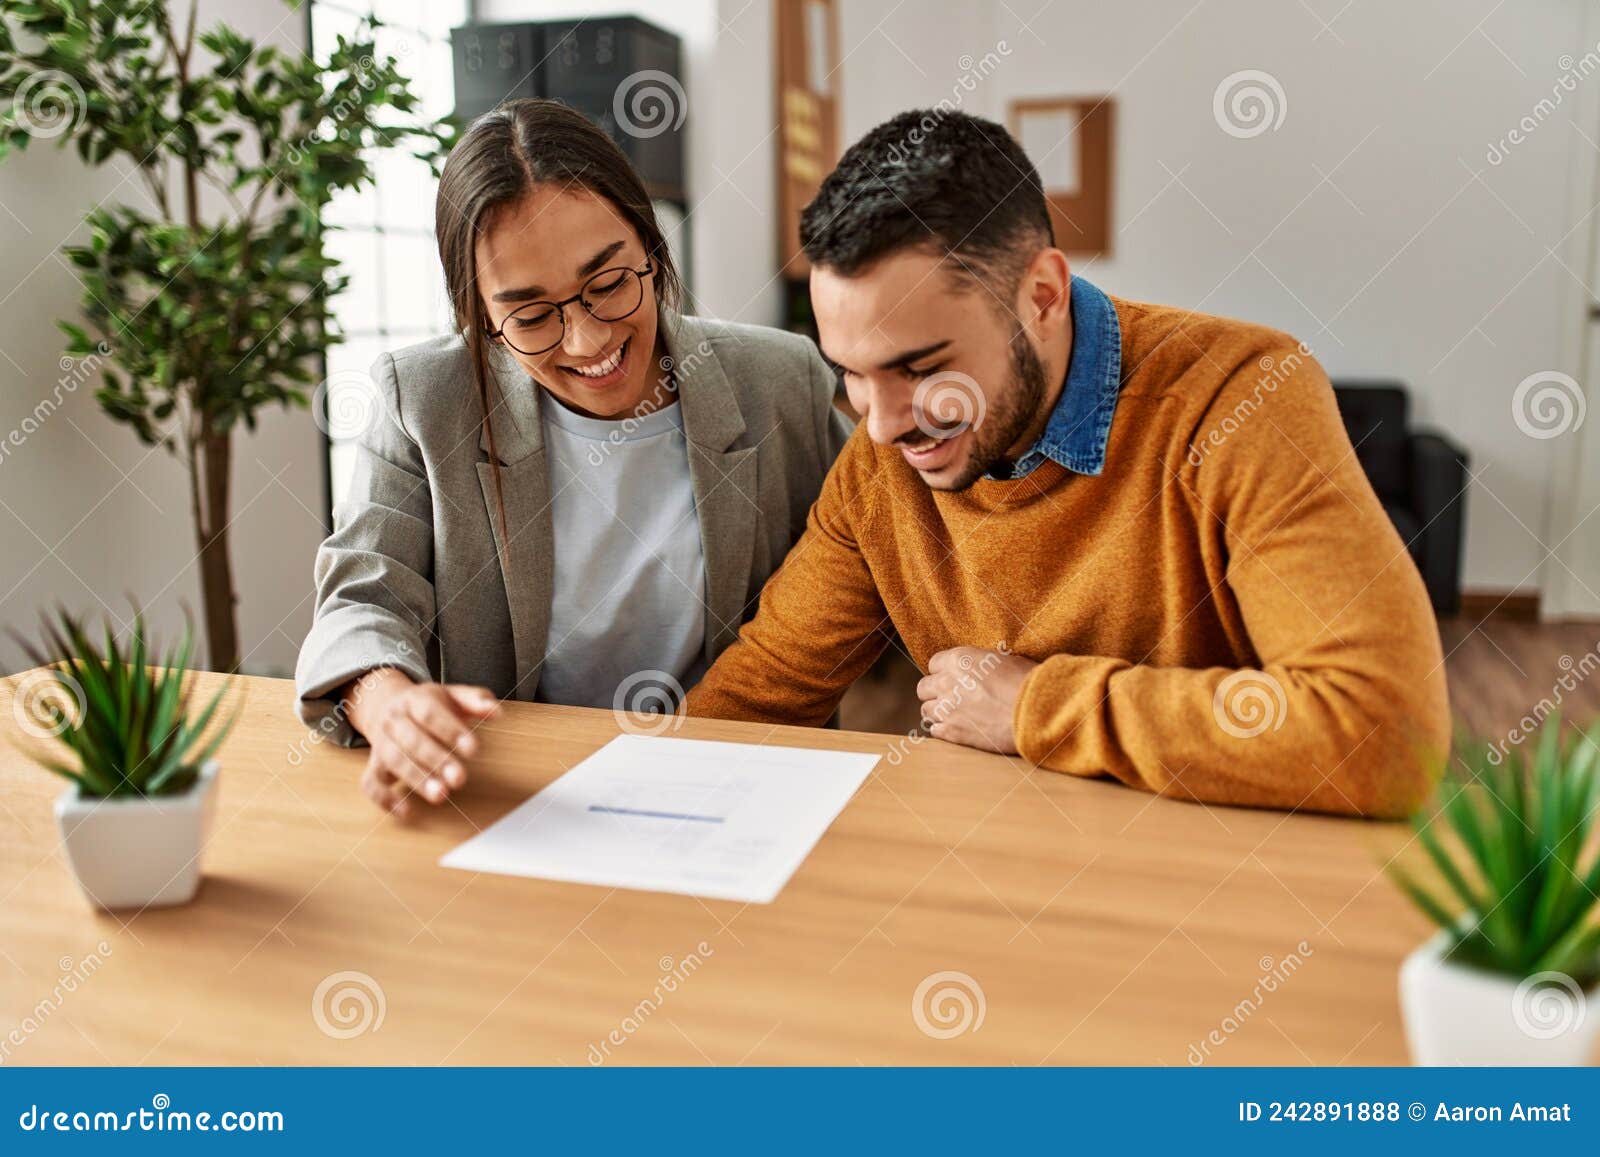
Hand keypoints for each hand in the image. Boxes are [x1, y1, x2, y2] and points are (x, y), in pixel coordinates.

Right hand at [342, 669, 499, 815]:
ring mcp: (380, 743)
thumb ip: (475, 701)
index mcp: (415, 699)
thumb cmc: (428, 705)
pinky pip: (371, 783)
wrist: (385, 704)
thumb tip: (496, 711)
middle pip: (412, 739)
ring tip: (441, 795)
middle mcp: (394, 720)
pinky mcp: (373, 765)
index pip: (430, 713)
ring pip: (393, 761)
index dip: (451, 731)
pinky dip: (385, 799)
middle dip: (436, 760)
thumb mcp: (453, 695)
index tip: (473, 749)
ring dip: (417, 780)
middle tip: (459, 778)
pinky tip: (407, 811)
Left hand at [917, 647, 1038, 754]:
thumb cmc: (1028, 683)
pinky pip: (934, 730)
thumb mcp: (1005, 660)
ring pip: (926, 710)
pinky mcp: (952, 732)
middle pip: (924, 687)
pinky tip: (957, 728)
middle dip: (935, 691)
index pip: (934, 663)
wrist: (1036, 713)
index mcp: (959, 659)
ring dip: (937, 711)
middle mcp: (947, 682)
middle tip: (950, 696)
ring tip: (954, 714)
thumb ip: (982, 664)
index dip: (944, 671)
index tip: (953, 678)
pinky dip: (943, 729)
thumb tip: (980, 668)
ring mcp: (947, 709)